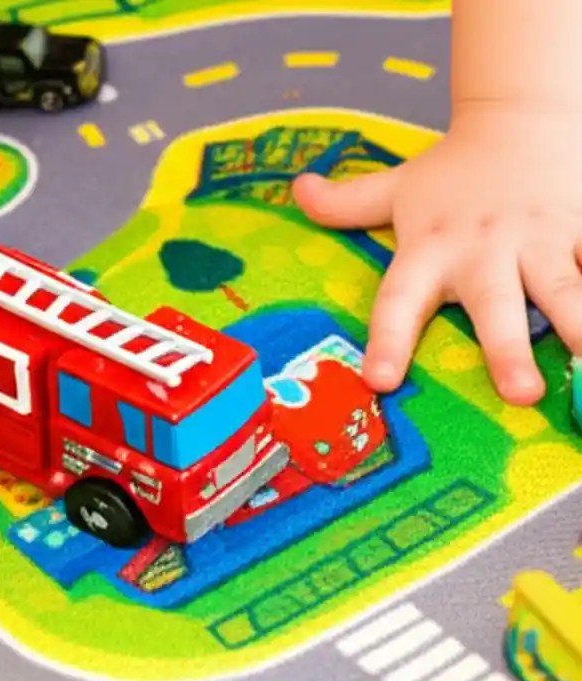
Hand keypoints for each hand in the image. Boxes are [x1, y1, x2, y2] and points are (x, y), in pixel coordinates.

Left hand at [293, 103, 581, 405]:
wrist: (524, 116)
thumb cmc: (453, 172)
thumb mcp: (397, 186)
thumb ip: (345, 204)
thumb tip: (297, 190)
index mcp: (431, 247)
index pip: (399, 297)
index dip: (388, 337)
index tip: (381, 380)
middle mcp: (486, 249)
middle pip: (495, 303)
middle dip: (507, 348)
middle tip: (519, 395)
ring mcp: (543, 240)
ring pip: (569, 288)